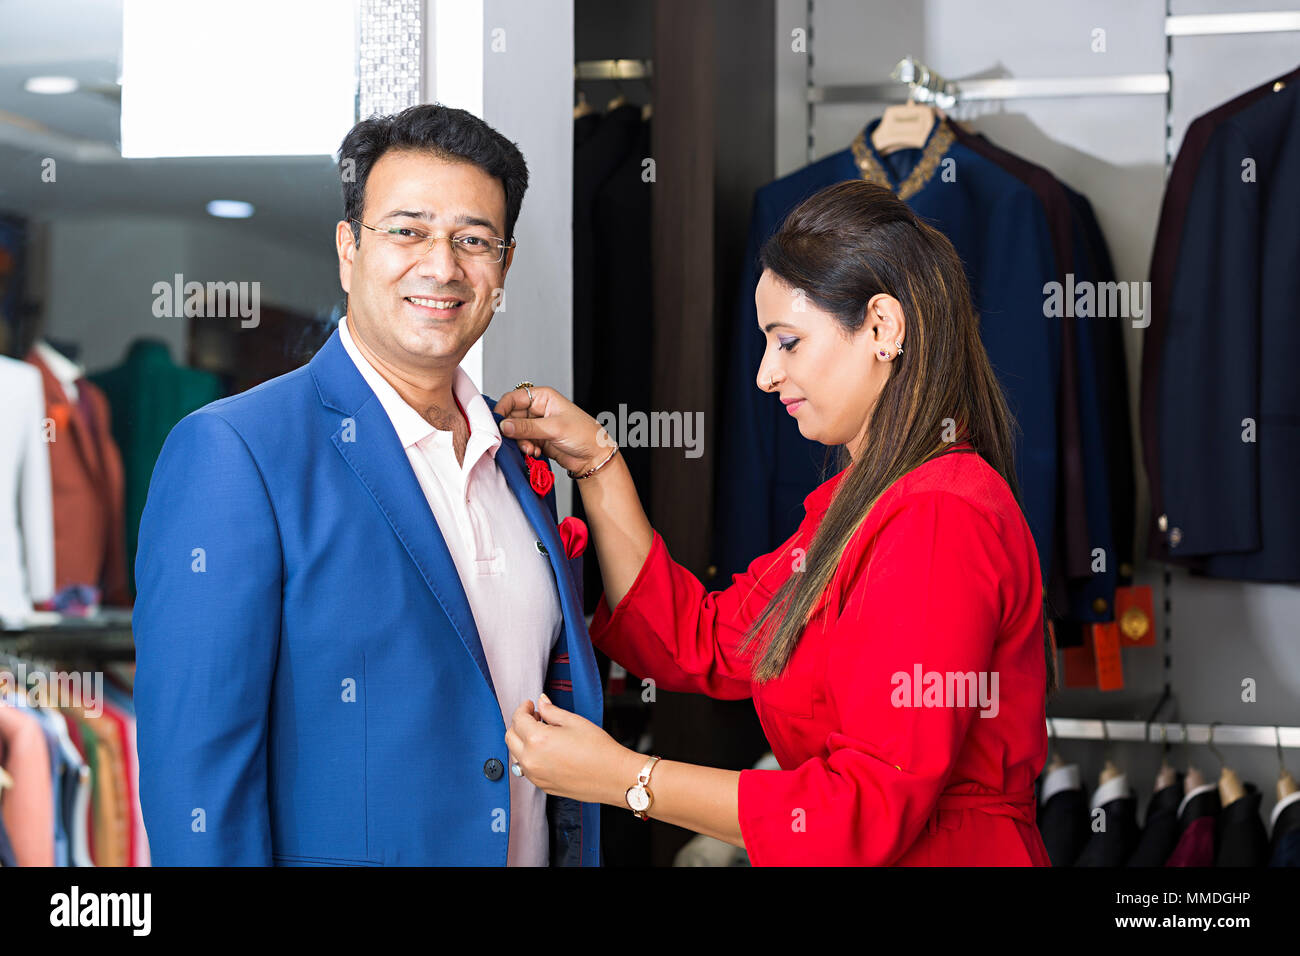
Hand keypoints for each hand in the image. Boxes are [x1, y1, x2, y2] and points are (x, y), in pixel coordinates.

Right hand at [494, 386, 611, 474]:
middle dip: (512, 430)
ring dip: (519, 441)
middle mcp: (538, 409)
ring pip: (515, 431)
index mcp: (543, 397)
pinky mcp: (538, 439)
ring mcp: (537, 425)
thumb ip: (527, 427)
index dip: (503, 409)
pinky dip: (524, 448)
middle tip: (514, 439)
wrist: (594, 457)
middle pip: (512, 416)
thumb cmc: (584, 434)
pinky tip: (534, 452)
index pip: (513, 398)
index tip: (497, 422)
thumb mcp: (555, 428)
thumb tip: (505, 426)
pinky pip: (522, 442)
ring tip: (530, 448)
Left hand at [504, 694, 640, 804]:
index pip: (518, 719)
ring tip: (541, 734)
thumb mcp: (575, 722)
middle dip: (519, 724)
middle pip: (510, 737)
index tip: (531, 705)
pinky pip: (526, 769)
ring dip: (522, 742)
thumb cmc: (599, 750)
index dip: (524, 708)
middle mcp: (532, 760)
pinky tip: (545, 751)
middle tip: (535, 716)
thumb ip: (552, 711)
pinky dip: (529, 757)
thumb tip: (542, 703)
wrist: (613, 777)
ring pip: (515, 755)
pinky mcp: (542, 786)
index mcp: (538, 740)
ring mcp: (536, 775)